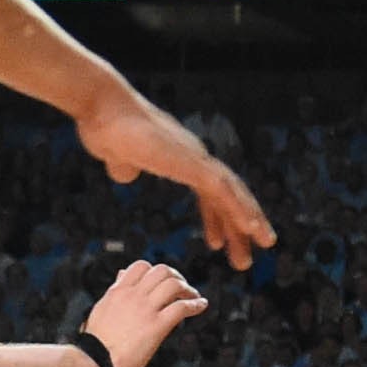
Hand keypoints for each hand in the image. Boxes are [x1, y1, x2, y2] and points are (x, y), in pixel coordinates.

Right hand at [74, 89, 272, 266]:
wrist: (101, 109)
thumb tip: (126, 173)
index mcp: (181, 158)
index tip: (217, 243)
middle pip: (227, 195)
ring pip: (233, 193)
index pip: (210, 192)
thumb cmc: (106, 127)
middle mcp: (195, 156)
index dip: (217, 217)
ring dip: (249, 221)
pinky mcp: (192, 161)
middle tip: (245, 257)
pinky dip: (239, 209)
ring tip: (265, 245)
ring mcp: (196, 157)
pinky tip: (250, 228)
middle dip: (239, 226)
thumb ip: (127, 166)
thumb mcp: (118, 157)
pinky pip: (223, 190)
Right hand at [83, 259, 209, 366]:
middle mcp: (132, 296)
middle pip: (162, 271)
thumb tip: (122, 274)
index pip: (141, 266)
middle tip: (183, 288)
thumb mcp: (102, 308)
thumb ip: (115, 290)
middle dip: (176, 276)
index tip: (165, 281)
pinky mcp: (156, 326)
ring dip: (188, 289)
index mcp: (118, 291)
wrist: (94, 362)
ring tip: (194, 297)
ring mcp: (145, 310)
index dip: (157, 271)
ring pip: (173, 285)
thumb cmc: (97, 340)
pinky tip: (201, 306)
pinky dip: (195, 304)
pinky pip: (181, 307)